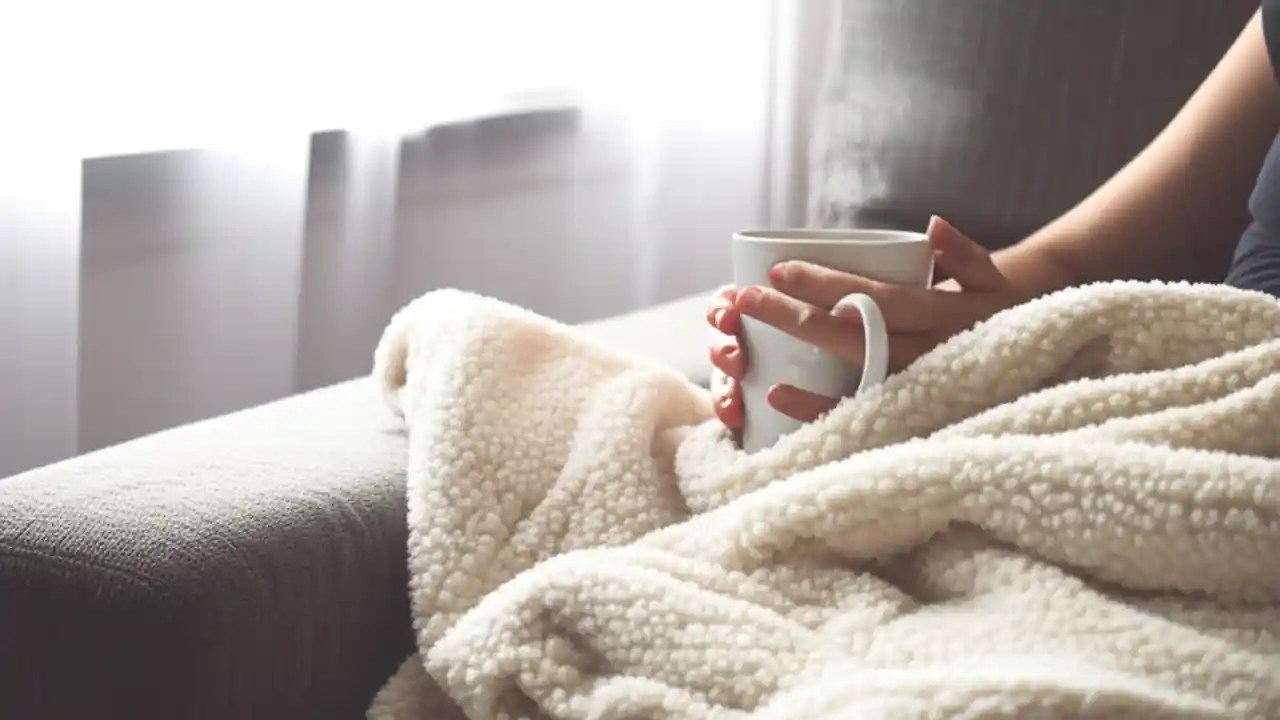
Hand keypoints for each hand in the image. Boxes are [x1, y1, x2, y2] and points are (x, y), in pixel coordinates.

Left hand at [706, 216, 1023, 429]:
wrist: (1030, 357)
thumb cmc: (993, 305)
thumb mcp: (990, 276)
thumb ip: (965, 253)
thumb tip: (933, 226)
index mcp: (945, 315)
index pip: (877, 298)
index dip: (828, 285)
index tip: (779, 269)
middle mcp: (930, 357)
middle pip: (852, 337)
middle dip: (793, 318)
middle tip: (744, 299)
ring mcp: (919, 390)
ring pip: (850, 380)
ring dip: (793, 364)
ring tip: (744, 353)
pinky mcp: (909, 414)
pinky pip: (859, 416)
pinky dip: (816, 409)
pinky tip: (774, 395)